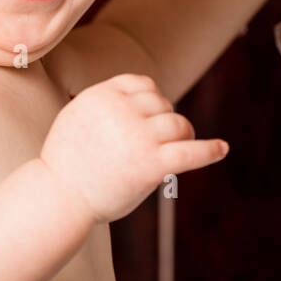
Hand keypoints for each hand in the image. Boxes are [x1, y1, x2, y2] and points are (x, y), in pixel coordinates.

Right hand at [40, 73, 226, 223]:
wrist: (58, 198)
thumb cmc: (67, 163)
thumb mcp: (78, 116)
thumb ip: (106, 102)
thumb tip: (143, 94)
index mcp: (102, 94)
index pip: (143, 83)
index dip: (152, 100)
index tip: (150, 117)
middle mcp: (120, 110)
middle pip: (163, 104)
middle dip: (164, 121)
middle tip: (154, 144)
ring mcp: (137, 137)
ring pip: (178, 124)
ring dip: (182, 136)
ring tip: (175, 150)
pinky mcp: (151, 165)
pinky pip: (190, 152)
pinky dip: (209, 150)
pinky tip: (222, 149)